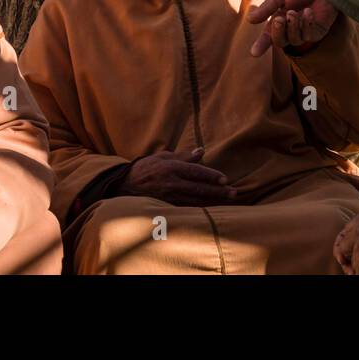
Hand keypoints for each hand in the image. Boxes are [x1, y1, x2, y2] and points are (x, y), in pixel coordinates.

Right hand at [118, 149, 238, 206]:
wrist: (125, 185)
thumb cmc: (147, 167)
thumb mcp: (164, 157)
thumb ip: (184, 156)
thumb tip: (202, 151)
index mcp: (171, 168)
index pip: (196, 172)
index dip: (212, 176)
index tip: (225, 179)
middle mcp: (171, 183)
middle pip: (199, 188)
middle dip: (218, 191)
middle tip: (234, 193)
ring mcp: (169, 197)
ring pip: (196, 200)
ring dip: (213, 201)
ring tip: (227, 200)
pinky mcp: (167, 206)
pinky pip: (187, 208)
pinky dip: (201, 208)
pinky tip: (212, 208)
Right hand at [246, 0, 338, 55]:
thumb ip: (266, 8)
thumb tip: (249, 20)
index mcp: (279, 19)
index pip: (268, 36)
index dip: (261, 45)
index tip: (254, 53)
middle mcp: (291, 28)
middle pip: (280, 42)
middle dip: (278, 32)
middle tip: (279, 19)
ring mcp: (305, 31)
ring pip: (294, 40)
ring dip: (293, 26)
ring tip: (294, 12)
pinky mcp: (318, 32)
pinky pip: (308, 36)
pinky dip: (306, 24)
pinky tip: (309, 12)